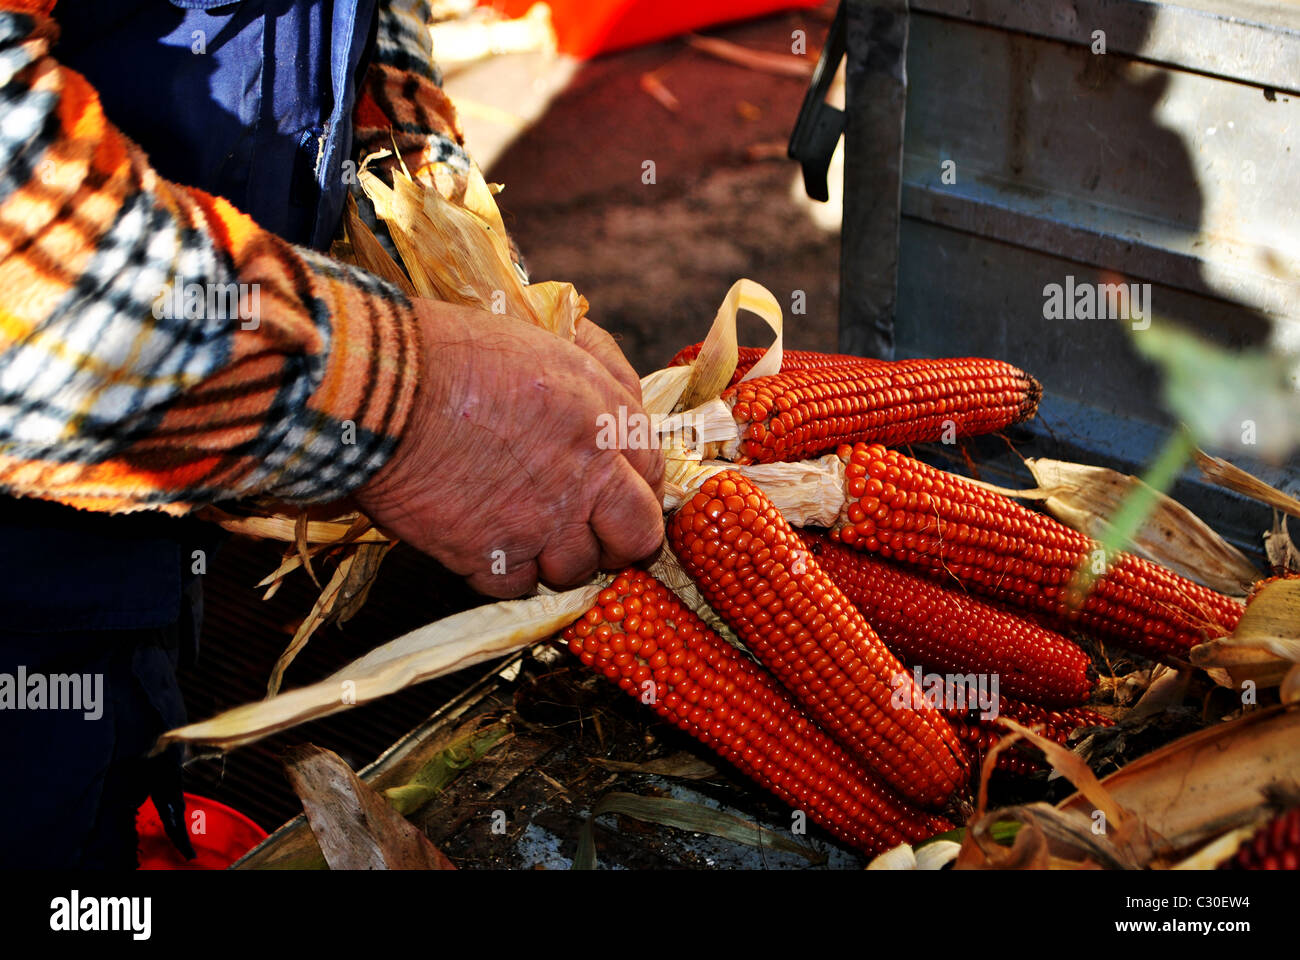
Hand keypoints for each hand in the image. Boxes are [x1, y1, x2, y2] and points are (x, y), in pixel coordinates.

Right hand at [355, 301, 664, 597]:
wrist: (386, 389)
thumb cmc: (460, 353)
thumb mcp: (551, 338)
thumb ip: (605, 370)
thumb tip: (632, 396)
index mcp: (605, 423)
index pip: (654, 474)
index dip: (639, 487)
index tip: (621, 492)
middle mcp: (584, 481)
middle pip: (635, 538)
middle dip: (622, 539)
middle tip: (596, 531)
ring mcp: (540, 525)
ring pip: (577, 570)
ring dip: (561, 556)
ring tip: (531, 530)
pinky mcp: (490, 557)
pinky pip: (520, 587)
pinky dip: (510, 571)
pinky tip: (491, 541)